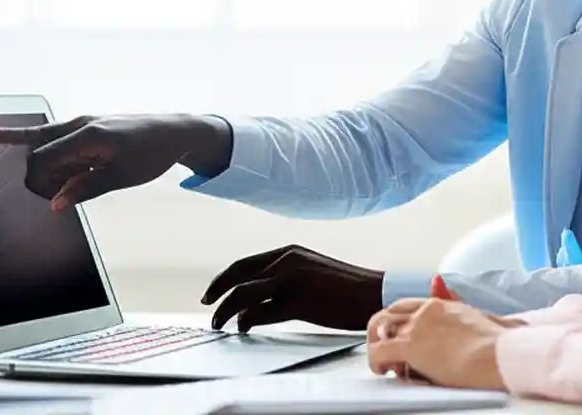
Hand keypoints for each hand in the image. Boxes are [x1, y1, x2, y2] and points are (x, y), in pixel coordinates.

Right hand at [0, 114, 231, 209]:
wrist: (174, 131)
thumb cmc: (152, 154)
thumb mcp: (121, 178)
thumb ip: (85, 189)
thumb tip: (53, 204)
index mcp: (87, 136)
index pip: (41, 161)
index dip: (40, 184)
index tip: (54, 199)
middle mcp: (79, 124)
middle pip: (37, 152)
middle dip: (42, 177)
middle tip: (68, 190)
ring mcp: (80, 123)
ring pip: (41, 143)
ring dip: (49, 165)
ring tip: (81, 174)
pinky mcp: (84, 126)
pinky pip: (50, 135)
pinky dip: (28, 141)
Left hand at [201, 245, 383, 331]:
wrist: (373, 293)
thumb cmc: (345, 288)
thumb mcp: (310, 273)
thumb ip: (283, 282)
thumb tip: (253, 305)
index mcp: (289, 251)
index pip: (245, 263)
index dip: (223, 278)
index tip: (212, 292)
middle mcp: (287, 261)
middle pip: (238, 274)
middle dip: (217, 292)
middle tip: (208, 307)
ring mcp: (291, 281)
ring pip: (244, 294)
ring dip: (226, 311)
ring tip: (220, 324)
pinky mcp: (298, 302)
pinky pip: (261, 313)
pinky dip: (247, 322)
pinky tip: (244, 328)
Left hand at [367, 298, 523, 390]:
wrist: (500, 355)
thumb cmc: (504, 346)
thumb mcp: (498, 324)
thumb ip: (496, 322)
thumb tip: (519, 324)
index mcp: (445, 307)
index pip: (411, 305)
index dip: (400, 318)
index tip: (397, 330)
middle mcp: (428, 310)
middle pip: (391, 312)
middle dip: (383, 328)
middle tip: (383, 347)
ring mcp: (418, 326)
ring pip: (380, 328)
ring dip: (378, 344)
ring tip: (383, 363)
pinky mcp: (411, 346)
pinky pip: (379, 351)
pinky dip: (375, 361)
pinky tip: (382, 371)